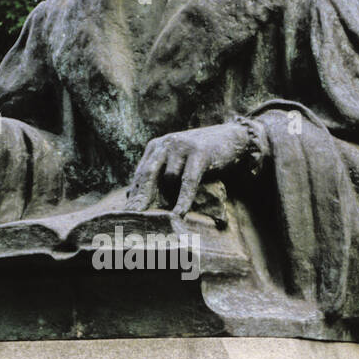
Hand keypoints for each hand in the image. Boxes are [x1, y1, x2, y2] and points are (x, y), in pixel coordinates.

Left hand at [127, 120, 257, 214]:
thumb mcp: (176, 163)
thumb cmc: (202, 157)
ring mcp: (183, 146)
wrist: (232, 138)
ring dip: (169, 199)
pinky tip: (179, 214)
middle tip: (133, 220)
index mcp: (156, 146)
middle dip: (140, 199)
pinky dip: (183, 199)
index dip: (134, 196)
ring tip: (167, 220)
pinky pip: (188, 180)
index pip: (140, 174)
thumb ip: (157, 175)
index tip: (126, 216)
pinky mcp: (200, 152)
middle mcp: (166, 143)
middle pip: (147, 175)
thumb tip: (131, 196)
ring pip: (169, 179)